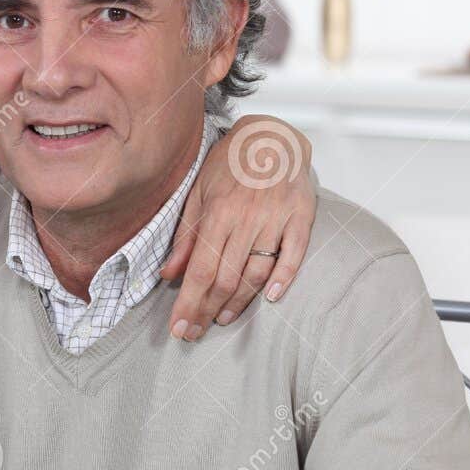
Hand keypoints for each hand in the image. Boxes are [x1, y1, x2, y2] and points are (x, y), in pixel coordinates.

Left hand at [163, 113, 315, 337]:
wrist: (272, 136)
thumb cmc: (230, 165)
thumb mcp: (199, 193)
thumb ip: (186, 236)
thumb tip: (168, 274)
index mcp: (218, 213)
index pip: (200, 270)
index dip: (189, 304)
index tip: (178, 328)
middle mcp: (246, 218)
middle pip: (226, 278)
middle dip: (207, 311)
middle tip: (194, 333)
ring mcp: (276, 219)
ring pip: (257, 272)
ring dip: (239, 302)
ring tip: (221, 319)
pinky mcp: (301, 217)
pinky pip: (293, 254)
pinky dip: (284, 277)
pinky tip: (272, 298)